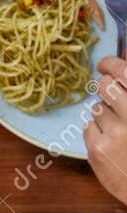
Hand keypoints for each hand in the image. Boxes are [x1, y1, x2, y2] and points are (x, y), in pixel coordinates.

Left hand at [85, 57, 126, 207]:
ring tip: (120, 132)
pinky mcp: (97, 148)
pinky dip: (97, 133)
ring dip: (105, 116)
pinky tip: (112, 145)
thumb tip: (117, 73)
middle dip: (105, 89)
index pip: (124, 72)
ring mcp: (114, 132)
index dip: (111, 64)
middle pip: (105, 87)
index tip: (105, 64)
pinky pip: (88, 127)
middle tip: (110, 96)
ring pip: (97, 109)